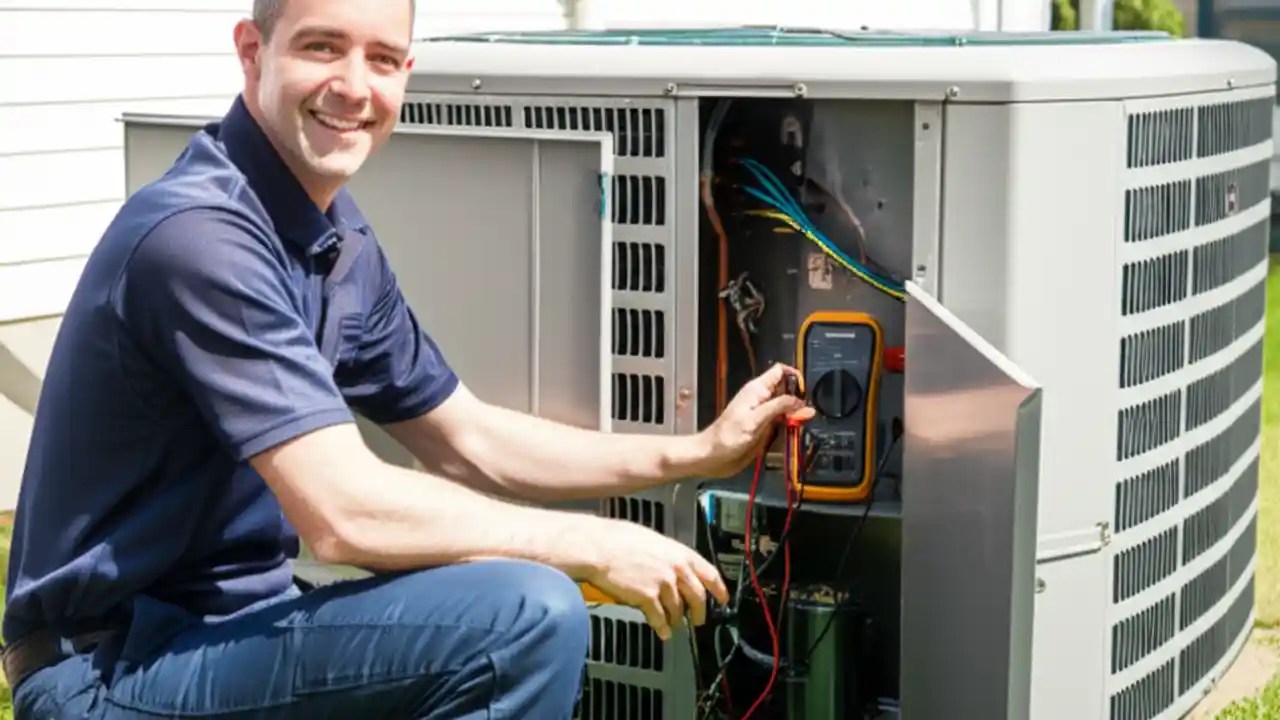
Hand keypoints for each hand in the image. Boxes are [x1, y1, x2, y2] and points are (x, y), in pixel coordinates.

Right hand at [582, 517, 729, 640]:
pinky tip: (661, 632)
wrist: (597, 548)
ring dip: (677, 620)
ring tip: (673, 625)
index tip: (723, 600)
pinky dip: (662, 627)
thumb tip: (672, 566)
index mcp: (680, 553)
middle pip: (698, 597)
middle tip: (698, 620)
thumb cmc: (618, 539)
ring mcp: (663, 584)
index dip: (719, 590)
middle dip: (699, 612)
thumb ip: (668, 555)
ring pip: (678, 610)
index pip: (709, 574)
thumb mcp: (652, 540)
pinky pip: (660, 618)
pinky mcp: (648, 598)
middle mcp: (676, 569)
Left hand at [697, 363, 814, 477]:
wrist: (712, 457)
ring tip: (800, 424)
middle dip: (798, 399)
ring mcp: (763, 415)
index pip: (780, 372)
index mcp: (757, 390)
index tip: (805, 392)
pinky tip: (794, 432)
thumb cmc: (728, 437)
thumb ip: (778, 408)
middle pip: (786, 391)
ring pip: (786, 408)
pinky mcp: (764, 429)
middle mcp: (762, 399)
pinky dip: (789, 426)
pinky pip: (781, 423)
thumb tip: (800, 401)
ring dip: (795, 415)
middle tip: (806, 414)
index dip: (794, 377)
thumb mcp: (754, 420)